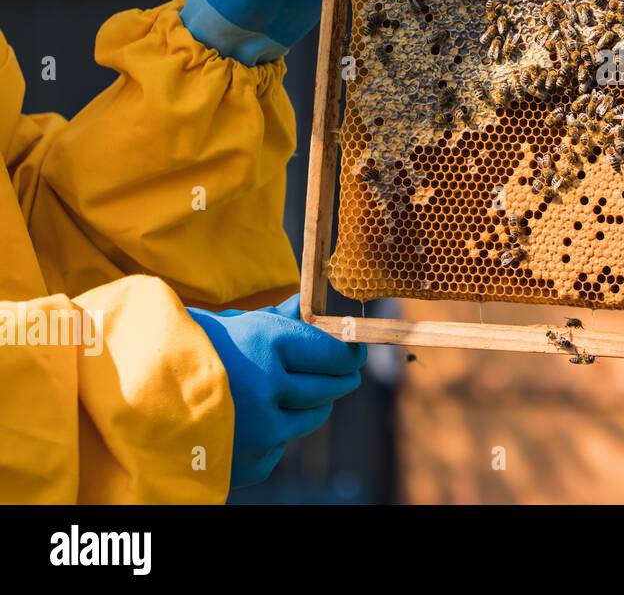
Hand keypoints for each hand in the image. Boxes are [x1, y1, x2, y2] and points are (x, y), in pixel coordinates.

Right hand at [188, 294, 366, 488]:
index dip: (348, 351)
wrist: (124, 402)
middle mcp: (269, 387)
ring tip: (280, 393)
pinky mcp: (252, 461)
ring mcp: (261, 429)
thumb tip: (310, 306)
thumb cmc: (178, 352)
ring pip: (314, 416)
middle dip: (336, 377)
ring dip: (307, 405)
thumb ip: (277, 320)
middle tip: (333, 370)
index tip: (353, 350)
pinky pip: (283, 444)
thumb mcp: (229, 325)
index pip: (336, 352)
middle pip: (333, 386)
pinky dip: (275, 433)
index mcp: (267, 344)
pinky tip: (245, 419)